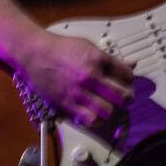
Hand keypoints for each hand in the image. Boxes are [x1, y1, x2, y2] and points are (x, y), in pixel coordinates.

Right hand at [16, 29, 134, 127]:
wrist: (35, 53)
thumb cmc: (60, 48)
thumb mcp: (88, 46)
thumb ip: (110, 59)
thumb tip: (130, 64)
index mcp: (97, 59)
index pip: (126, 75)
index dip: (130, 80)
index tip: (127, 82)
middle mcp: (90, 76)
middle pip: (121, 95)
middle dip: (127, 98)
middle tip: (125, 98)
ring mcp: (79, 92)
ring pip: (108, 111)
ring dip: (112, 110)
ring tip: (110, 106)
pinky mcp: (67, 104)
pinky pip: (89, 119)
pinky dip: (96, 119)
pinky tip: (95, 114)